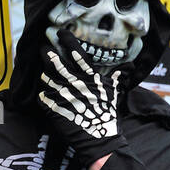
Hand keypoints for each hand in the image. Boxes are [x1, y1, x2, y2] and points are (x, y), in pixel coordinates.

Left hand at [38, 41, 125, 165]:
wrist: (98, 137)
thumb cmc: (108, 114)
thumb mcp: (115, 92)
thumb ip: (117, 77)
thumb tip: (128, 66)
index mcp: (90, 77)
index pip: (77, 54)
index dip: (68, 41)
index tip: (60, 32)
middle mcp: (75, 83)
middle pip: (57, 63)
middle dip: (48, 54)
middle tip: (43, 48)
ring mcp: (63, 96)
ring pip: (47, 78)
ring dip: (44, 74)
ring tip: (44, 72)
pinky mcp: (54, 109)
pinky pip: (42, 97)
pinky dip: (41, 93)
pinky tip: (43, 92)